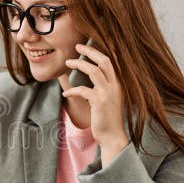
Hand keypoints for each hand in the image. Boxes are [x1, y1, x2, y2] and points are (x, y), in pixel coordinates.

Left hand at [64, 42, 128, 164]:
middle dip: (89, 51)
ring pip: (94, 71)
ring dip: (79, 65)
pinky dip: (72, 90)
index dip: (97, 51)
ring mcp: (108, 93)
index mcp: (117, 83)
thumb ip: (100, 87)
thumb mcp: (106, 99)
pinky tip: (65, 94)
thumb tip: (87, 76)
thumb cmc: (107, 118)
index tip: (85, 46)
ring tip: (67, 63)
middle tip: (76, 47)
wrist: (112, 136)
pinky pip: (83, 90)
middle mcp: (115, 85)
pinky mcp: (100, 102)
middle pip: (104, 61)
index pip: (110, 61)